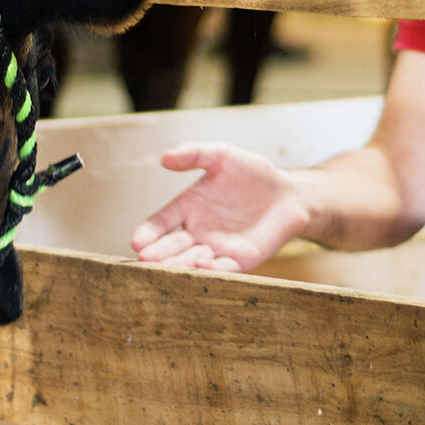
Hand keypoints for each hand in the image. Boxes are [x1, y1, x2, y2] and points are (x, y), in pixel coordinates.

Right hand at [130, 143, 308, 272]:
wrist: (287, 194)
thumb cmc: (252, 174)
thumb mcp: (222, 156)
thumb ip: (194, 154)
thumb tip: (164, 157)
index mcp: (189, 207)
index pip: (162, 222)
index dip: (149, 232)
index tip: (136, 241)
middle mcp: (198, 231)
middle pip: (172, 246)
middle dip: (158, 254)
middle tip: (144, 260)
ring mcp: (217, 248)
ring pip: (192, 260)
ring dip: (179, 265)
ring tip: (165, 268)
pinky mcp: (239, 261)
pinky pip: (222, 268)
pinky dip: (211, 270)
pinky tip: (201, 265)